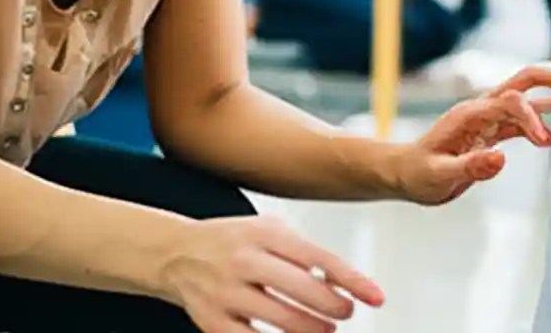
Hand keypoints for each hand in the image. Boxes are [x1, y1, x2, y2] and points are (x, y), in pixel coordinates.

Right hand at [162, 214, 384, 331]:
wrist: (176, 253)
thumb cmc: (231, 241)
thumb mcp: (267, 229)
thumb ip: (304, 250)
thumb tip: (341, 280)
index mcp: (262, 234)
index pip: (318, 258)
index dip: (352, 280)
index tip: (374, 296)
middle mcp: (244, 261)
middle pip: (303, 290)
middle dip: (335, 307)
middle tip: (345, 312)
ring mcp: (227, 293)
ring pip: (283, 320)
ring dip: (314, 330)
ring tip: (325, 329)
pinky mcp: (213, 322)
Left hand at [397, 63, 550, 205]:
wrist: (407, 174)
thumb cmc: (419, 174)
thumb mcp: (439, 175)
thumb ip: (470, 167)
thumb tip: (501, 159)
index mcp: (469, 114)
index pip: (510, 102)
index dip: (531, 117)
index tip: (545, 141)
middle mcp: (482, 109)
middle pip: (521, 81)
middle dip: (550, 78)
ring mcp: (489, 118)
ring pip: (526, 97)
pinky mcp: (493, 131)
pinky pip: (522, 119)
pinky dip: (543, 119)